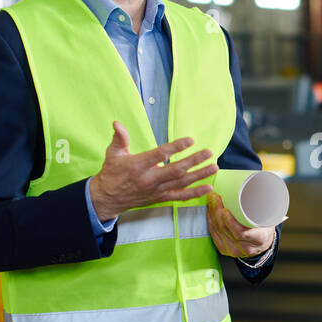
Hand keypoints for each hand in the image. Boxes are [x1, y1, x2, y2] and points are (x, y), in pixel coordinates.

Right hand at [89, 121, 216, 219]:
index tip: (190, 140)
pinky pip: (180, 197)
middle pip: (175, 171)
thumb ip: (119, 138)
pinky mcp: (160, 198)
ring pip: (181, 183)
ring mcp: (156, 191)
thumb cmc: (112, 173)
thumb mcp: (112, 153)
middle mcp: (149, 180)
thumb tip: (117, 123)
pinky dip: (195, 193)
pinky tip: (208, 188)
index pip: (159, 155)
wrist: (108, 198)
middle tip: (209, 152)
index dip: (176, 147)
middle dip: (194, 161)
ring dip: (199, 175)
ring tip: (214, 167)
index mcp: (138, 166)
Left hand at [206, 192, 274, 258]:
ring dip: (212, 214)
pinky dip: (210, 221)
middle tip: (215, 196)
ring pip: (217, 231)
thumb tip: (254, 182)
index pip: (241, 233)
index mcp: (259, 239)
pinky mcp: (224, 249)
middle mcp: (245, 247)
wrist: (263, 243)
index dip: (230, 222)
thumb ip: (262, 205)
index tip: (225, 209)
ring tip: (211, 200)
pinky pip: (213, 235)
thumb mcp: (269, 216)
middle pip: (225, 230)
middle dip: (217, 212)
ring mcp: (233, 250)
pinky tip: (210, 211)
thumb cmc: (266, 226)